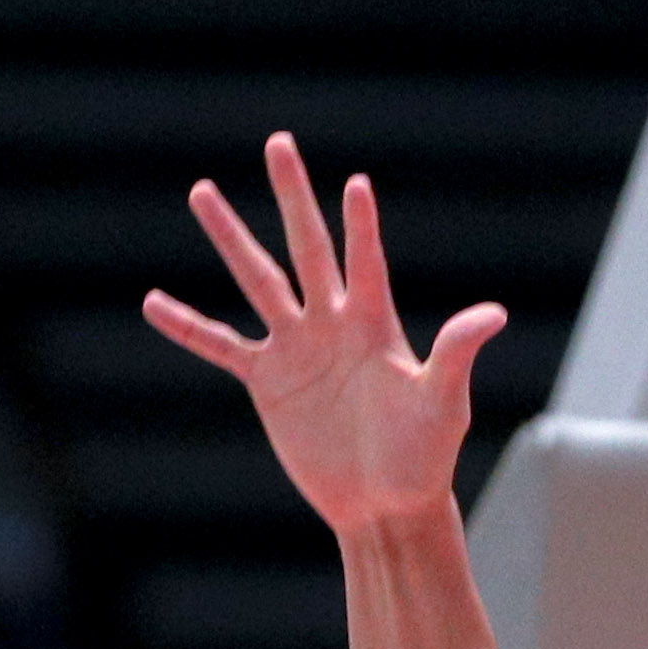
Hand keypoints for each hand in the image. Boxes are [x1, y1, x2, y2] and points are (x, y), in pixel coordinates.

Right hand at [143, 131, 506, 535]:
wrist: (384, 505)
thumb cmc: (423, 456)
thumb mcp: (442, 402)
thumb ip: (456, 351)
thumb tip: (494, 314)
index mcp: (375, 321)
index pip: (365, 260)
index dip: (360, 226)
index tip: (356, 184)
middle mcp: (333, 322)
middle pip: (307, 246)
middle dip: (292, 196)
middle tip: (278, 143)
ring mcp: (297, 348)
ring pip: (257, 281)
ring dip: (229, 238)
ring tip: (201, 192)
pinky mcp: (268, 382)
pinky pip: (220, 346)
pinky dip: (187, 327)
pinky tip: (152, 302)